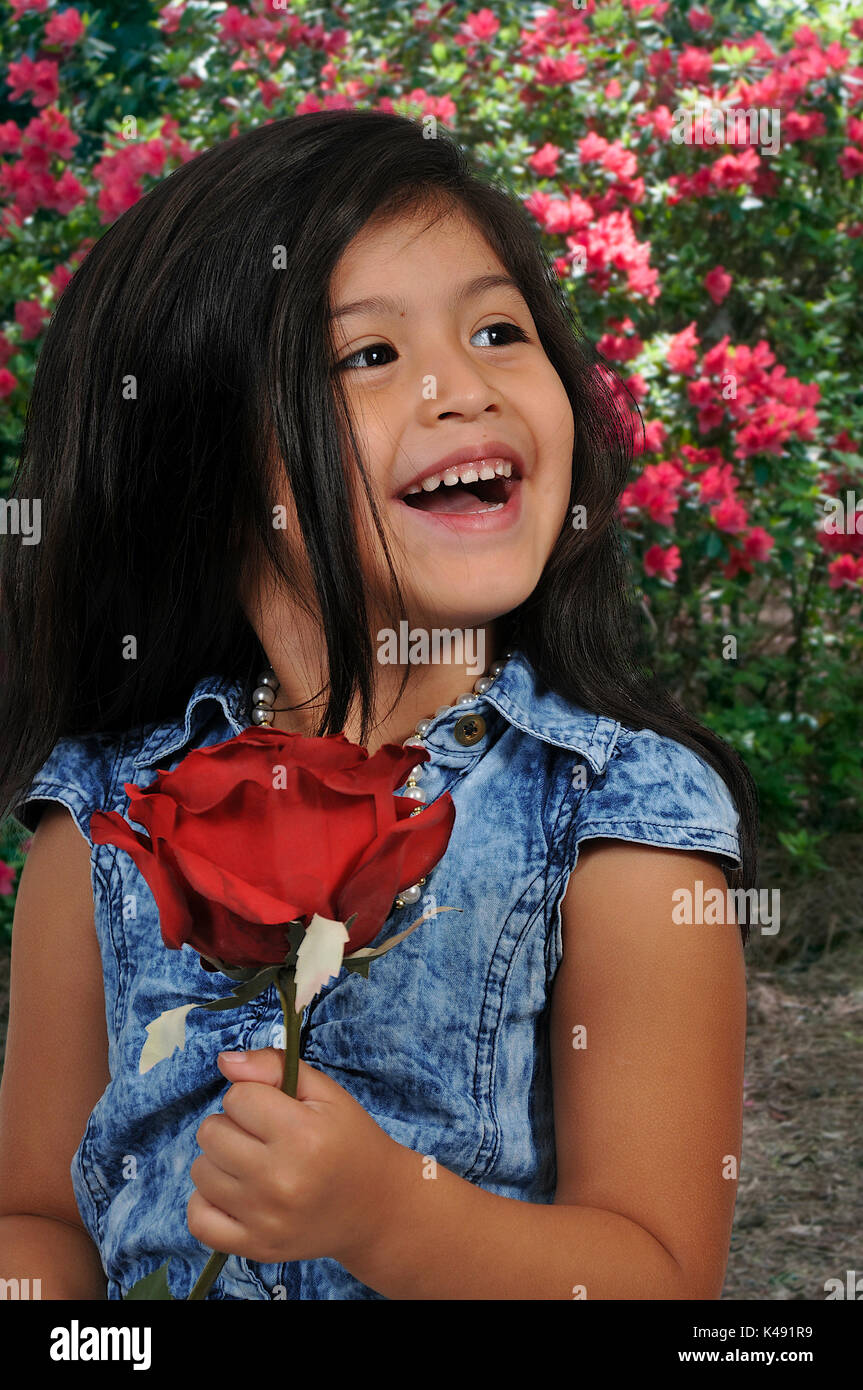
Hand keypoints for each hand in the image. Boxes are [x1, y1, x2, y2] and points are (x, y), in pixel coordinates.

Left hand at [186, 1047, 404, 1267]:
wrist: (376, 1207)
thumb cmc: (350, 1142)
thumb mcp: (326, 1093)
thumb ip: (275, 1066)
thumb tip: (224, 1061)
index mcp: (302, 1134)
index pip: (237, 1097)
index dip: (253, 1096)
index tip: (274, 1110)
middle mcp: (280, 1179)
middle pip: (211, 1133)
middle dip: (233, 1126)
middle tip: (263, 1137)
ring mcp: (265, 1219)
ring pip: (201, 1172)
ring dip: (221, 1162)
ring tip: (253, 1164)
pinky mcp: (255, 1248)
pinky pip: (198, 1219)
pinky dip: (206, 1202)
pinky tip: (233, 1193)